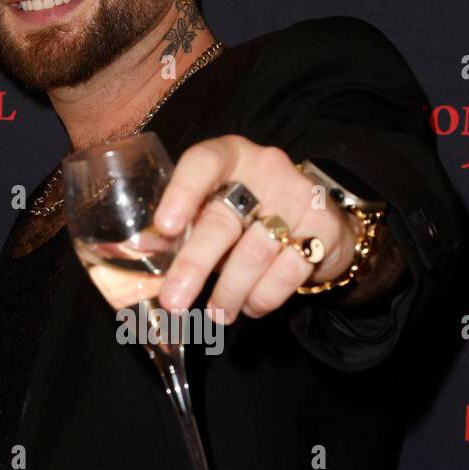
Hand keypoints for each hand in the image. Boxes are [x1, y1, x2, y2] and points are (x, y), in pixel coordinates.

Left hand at [153, 135, 359, 321]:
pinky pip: (285, 274)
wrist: (321, 218)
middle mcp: (267, 169)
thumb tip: (145, 256)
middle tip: (174, 300)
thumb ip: (186, 224)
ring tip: (216, 313)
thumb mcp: (218, 205)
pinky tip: (250, 307)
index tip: (164, 228)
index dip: (181, 194)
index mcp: (232, 155)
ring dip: (229, 293)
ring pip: (253, 255)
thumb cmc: (252, 213)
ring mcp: (299, 197)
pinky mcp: (323, 228)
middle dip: (194, 266)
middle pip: (223, 221)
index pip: (204, 163)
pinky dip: (262, 298)